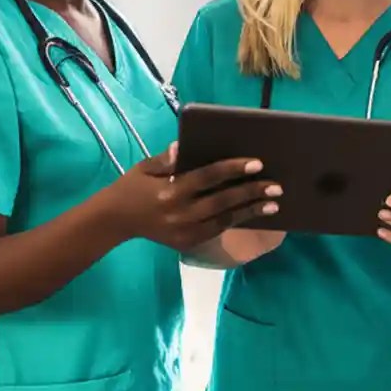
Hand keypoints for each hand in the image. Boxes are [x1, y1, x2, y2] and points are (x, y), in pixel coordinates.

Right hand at [100, 143, 281, 250]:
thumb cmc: (133, 187)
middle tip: (276, 186)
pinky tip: (253, 213)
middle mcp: (180, 214)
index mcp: (170, 192)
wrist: (114, 221)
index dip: (233, 169)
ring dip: (251, 211)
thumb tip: (184, 146)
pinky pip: (217, 231)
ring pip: (224, 220)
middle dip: (251, 193)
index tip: (257, 163)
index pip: (207, 178)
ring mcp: (184, 232)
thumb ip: (167, 159)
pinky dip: (236, 221)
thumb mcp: (146, 168)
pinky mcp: (186, 243)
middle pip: (222, 201)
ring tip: (274, 204)